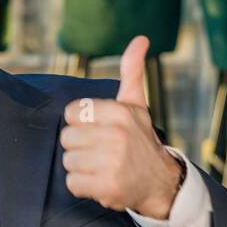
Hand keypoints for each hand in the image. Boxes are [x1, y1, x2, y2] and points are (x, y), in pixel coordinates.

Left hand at [60, 35, 184, 219]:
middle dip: (79, 147)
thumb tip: (140, 39)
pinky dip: (83, 186)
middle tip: (99, 151)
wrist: (160, 181)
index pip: (72, 112)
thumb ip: (132, 71)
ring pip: (68, 161)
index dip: (80, 123)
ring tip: (101, 167)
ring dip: (81, 167)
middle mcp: (117, 135)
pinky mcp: (107, 186)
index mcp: (120, 112)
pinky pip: (73, 183)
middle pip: (67, 138)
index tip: (97, 130)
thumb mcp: (136, 104)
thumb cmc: (141, 140)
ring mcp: (112, 162)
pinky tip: (100, 182)